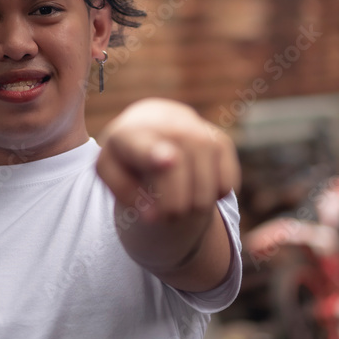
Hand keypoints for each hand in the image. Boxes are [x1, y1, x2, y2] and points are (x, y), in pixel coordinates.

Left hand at [96, 98, 239, 225]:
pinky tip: (198, 188)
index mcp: (131, 134)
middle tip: (167, 217)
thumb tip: (154, 216)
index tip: (169, 159)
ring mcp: (198, 131)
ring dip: (196, 206)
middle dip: (174, 205)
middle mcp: (168, 125)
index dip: (158, 155)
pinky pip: (227, 183)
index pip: (147, 146)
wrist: (152, 121)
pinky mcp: (220, 141)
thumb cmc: (127, 155)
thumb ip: (126, 194)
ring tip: (180, 206)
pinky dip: (215, 197)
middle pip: (180, 175)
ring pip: (207, 182)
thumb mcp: (111, 172)